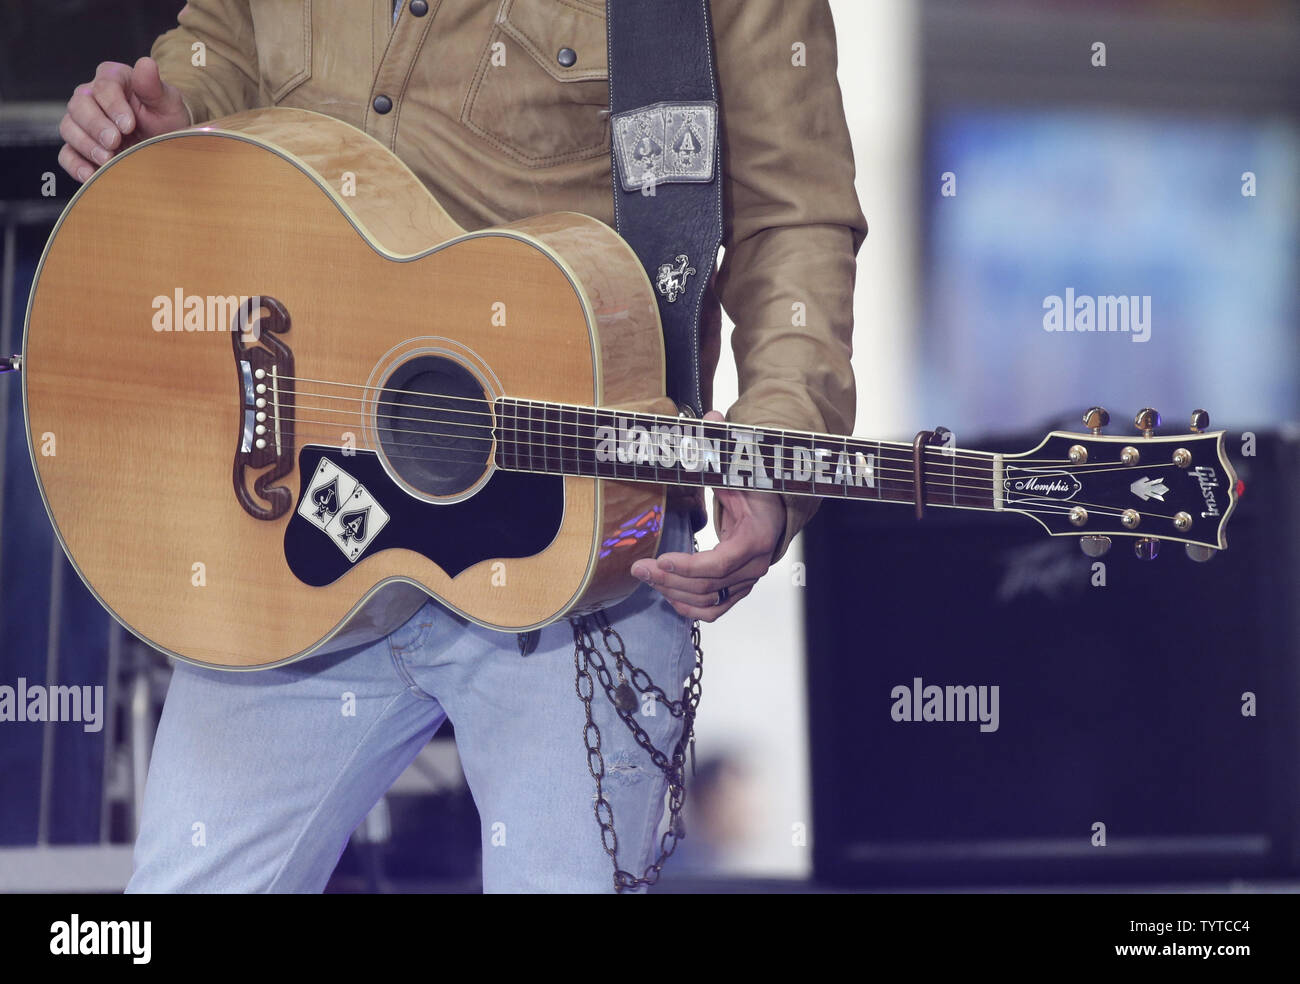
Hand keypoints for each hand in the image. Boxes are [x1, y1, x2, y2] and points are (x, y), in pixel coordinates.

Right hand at [59, 57, 189, 182]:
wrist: (165, 141)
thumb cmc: (165, 116)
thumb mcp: (167, 102)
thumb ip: (154, 86)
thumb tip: (146, 64)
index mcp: (112, 79)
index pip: (103, 86)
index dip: (113, 105)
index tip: (129, 124)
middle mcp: (91, 97)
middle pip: (79, 106)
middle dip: (96, 126)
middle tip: (114, 142)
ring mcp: (82, 122)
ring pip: (69, 128)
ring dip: (86, 145)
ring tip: (107, 159)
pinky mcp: (79, 146)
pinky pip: (66, 154)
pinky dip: (75, 165)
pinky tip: (91, 174)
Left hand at [631, 411, 786, 621]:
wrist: (777, 506)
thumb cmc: (757, 486)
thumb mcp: (737, 465)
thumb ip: (719, 445)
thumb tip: (710, 416)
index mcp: (757, 537)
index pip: (721, 562)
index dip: (689, 567)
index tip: (660, 561)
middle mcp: (755, 565)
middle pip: (708, 586)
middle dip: (669, 579)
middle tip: (639, 567)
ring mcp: (748, 580)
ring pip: (708, 602)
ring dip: (673, 593)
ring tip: (647, 576)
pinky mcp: (739, 588)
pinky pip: (715, 610)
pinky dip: (690, 608)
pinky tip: (668, 595)